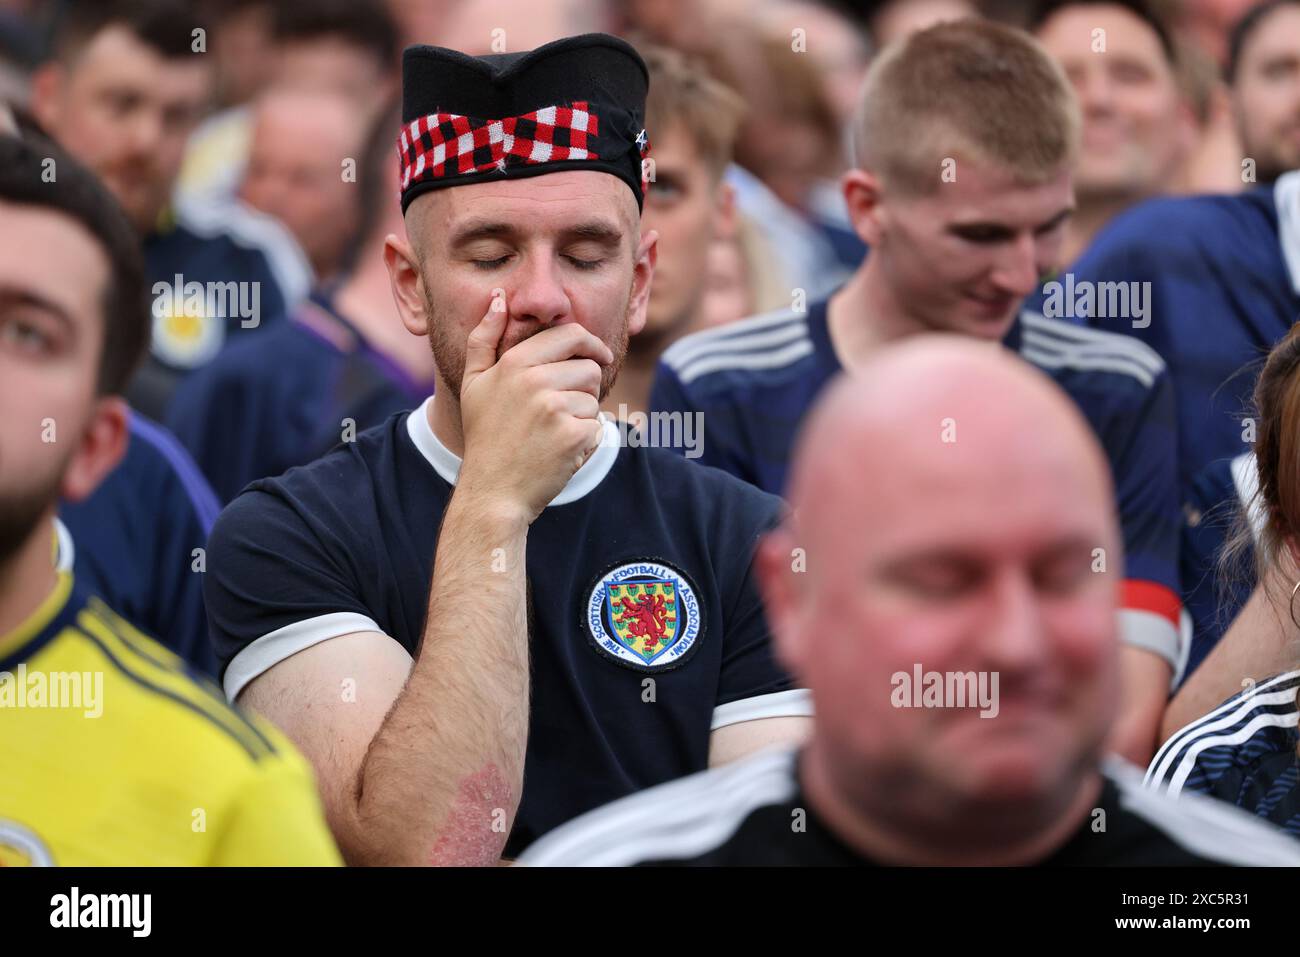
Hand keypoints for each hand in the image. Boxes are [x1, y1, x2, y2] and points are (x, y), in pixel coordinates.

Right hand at [457, 299, 613, 523]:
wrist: (492, 491)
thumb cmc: (485, 436)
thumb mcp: (475, 382)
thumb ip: (484, 338)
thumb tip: (500, 298)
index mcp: (514, 363)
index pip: (570, 335)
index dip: (591, 344)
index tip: (599, 356)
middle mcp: (534, 381)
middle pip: (589, 368)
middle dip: (584, 388)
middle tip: (561, 411)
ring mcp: (555, 408)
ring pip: (594, 399)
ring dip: (583, 417)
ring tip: (554, 434)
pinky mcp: (574, 435)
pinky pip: (597, 427)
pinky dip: (586, 442)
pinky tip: (561, 453)